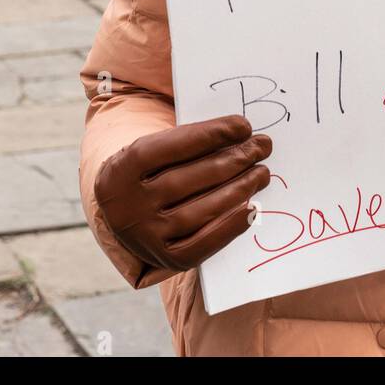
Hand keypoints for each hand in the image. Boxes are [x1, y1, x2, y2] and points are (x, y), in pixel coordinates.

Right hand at [95, 115, 270, 272]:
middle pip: (188, 179)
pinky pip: (202, 245)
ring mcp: (144, 236)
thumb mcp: (153, 151)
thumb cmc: (150, 174)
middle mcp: (128, 205)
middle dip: (232, 160)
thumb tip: (241, 134)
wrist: (124, 214)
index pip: (171, 147)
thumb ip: (188, 142)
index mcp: (122, 168)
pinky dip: (230, 227)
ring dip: (238, 190)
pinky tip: (252, 207)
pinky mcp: (163, 259)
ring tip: (261, 173)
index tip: (243, 126)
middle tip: (262, 146)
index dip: (211, 134)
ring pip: (198, 212)